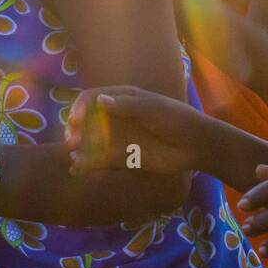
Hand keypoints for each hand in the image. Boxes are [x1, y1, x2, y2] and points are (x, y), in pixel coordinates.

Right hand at [65, 86, 203, 177]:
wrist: (195, 146)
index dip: (81, 107)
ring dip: (78, 148)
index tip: (76, 120)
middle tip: (72, 141)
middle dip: (76, 129)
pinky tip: (77, 168)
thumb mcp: (154, 109)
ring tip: (72, 157)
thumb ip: (128, 106)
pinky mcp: (122, 157)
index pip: (93, 98)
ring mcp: (118, 137)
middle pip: (88, 120)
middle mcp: (116, 116)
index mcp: (123, 98)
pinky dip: (87, 163)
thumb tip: (100, 100)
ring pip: (91, 141)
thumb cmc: (176, 120)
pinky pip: (100, 159)